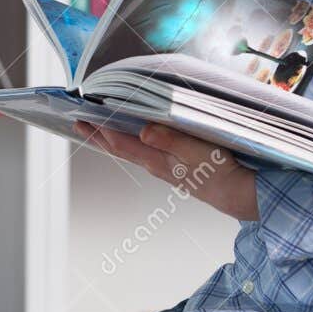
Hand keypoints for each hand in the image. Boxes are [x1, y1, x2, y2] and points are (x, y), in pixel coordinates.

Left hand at [74, 121, 258, 221]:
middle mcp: (154, 165)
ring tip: (96, 129)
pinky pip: (141, 153)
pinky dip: (128, 143)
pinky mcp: (171, 167)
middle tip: (77, 122)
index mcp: (156, 159)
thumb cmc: (219, 170)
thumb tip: (143, 130)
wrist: (235, 193)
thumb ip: (169, 139)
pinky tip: (130, 138)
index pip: (119, 143)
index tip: (82, 117)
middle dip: (96, 135)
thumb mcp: (195, 150)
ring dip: (110, 139)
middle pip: (117, 148)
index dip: (99, 130)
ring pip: (128, 151)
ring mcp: (162, 167)